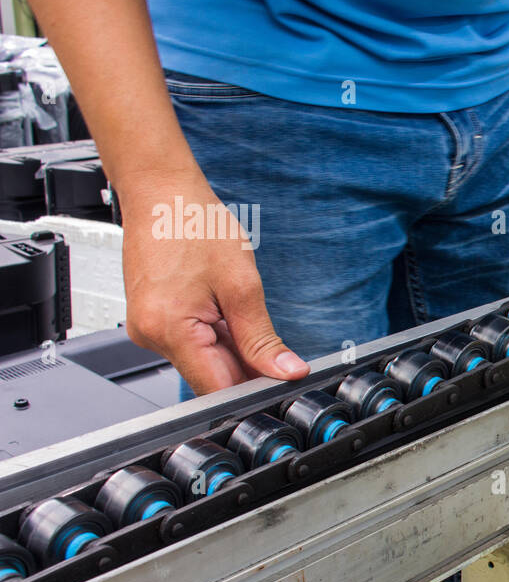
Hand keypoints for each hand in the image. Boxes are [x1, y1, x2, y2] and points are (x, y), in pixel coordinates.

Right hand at [119, 171, 308, 395]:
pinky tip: (225, 308)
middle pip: (211, 376)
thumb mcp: (242, 285)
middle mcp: (151, 336)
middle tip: (271, 340)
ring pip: (204, 360)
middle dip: (246, 366)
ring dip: (232, 347)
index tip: (280, 381)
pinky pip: (192, 343)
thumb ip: (263, 338)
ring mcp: (149, 329)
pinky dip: (217, 334)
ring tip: (237, 307)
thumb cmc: (193, 225)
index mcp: (169, 329)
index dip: (252, 389)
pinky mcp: (154, 320)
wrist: (160, 192)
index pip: (217, 389)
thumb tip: (285, 371)